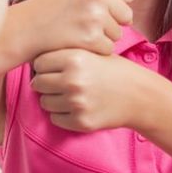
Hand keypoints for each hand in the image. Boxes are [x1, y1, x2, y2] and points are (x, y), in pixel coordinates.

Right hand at [20, 0, 133, 58]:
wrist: (24, 29)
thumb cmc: (51, 10)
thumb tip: (132, 3)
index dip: (114, 6)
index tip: (94, 10)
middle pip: (126, 16)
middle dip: (111, 23)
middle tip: (85, 24)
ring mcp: (94, 16)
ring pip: (117, 34)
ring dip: (102, 37)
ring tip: (77, 32)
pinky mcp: (91, 38)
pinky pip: (108, 48)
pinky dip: (95, 50)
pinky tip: (76, 43)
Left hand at [31, 49, 153, 131]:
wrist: (139, 95)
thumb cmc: (112, 70)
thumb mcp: (91, 51)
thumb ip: (65, 52)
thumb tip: (32, 58)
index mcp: (74, 58)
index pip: (38, 63)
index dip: (44, 65)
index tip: (52, 68)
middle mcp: (73, 80)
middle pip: (37, 83)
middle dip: (45, 83)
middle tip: (58, 83)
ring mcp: (76, 102)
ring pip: (44, 102)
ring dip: (52, 99)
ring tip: (68, 94)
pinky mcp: (81, 121)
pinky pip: (55, 119)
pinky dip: (61, 114)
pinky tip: (75, 107)